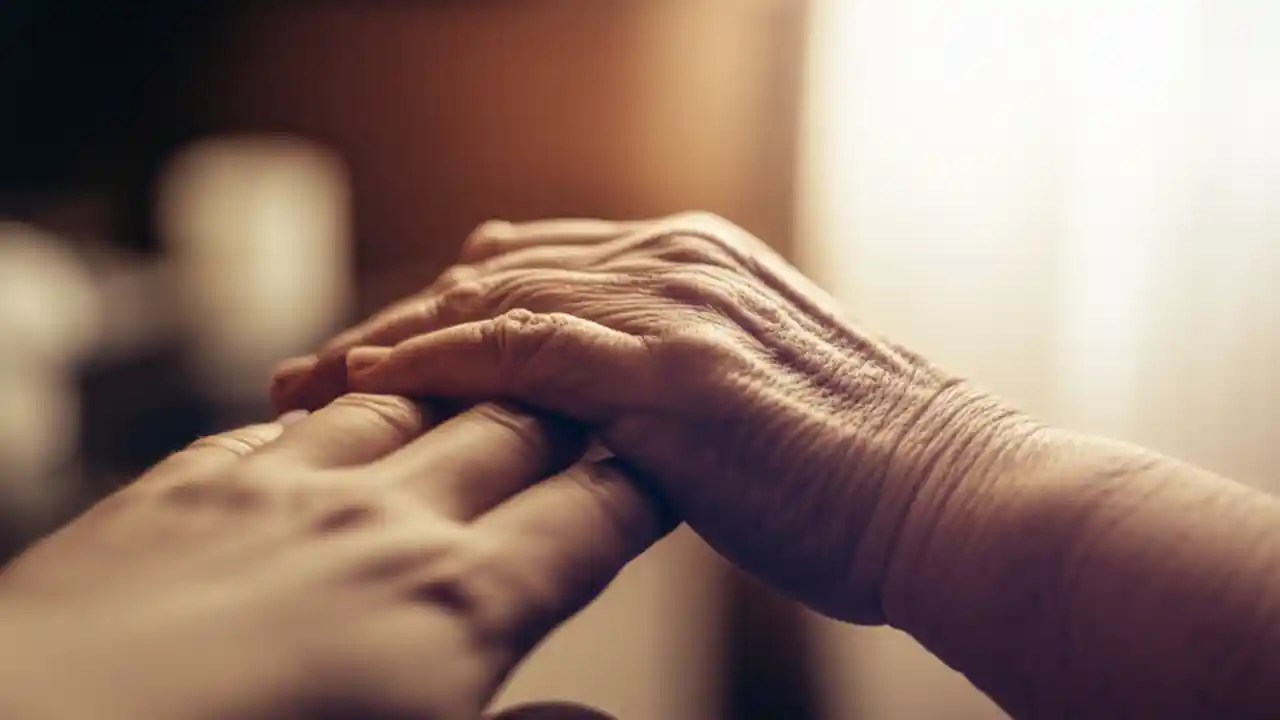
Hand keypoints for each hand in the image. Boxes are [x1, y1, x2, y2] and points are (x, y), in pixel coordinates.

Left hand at [0, 398, 666, 719]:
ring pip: (410, 399)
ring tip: (492, 387)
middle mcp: (384, 525)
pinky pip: (293, 418)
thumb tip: (593, 719)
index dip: (640, 483)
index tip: (664, 470)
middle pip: (517, 427)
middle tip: (599, 411)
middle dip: (572, 414)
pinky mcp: (187, 484)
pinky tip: (348, 418)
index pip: (592, 512)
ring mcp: (281, 490)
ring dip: (462, 390)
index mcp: (457, 610)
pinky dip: (343, 411)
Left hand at [271, 212, 1032, 622]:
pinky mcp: (668, 366)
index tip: (366, 359)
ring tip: (307, 384)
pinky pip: (517, 349)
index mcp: (690, 258)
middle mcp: (673, 259)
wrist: (947, 499)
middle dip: (388, 326)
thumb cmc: (852, 474)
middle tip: (304, 373)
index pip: (526, 268)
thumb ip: (665, 379)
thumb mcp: (746, 395)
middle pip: (488, 277)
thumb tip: (590, 416)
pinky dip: (433, 362)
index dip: (436, 313)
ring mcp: (671, 304)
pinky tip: (369, 386)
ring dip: (386, 343)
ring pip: (486, 304)